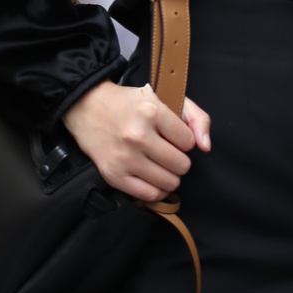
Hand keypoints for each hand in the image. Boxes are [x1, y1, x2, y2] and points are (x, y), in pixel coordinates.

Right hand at [65, 82, 210, 203]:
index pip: (188, 142)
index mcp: (152, 111)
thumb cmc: (130, 103)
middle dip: (179, 160)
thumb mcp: (165, 97)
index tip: (173, 136)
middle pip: (181, 165)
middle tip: (167, 152)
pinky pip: (150, 195)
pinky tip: (152, 177)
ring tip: (160, 165)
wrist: (87, 107)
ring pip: (169, 183)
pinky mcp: (114, 175)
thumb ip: (196, 117)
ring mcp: (125, 157)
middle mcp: (137, 136)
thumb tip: (205, 146)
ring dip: (169, 176)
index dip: (184, 140)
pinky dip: (156, 190)